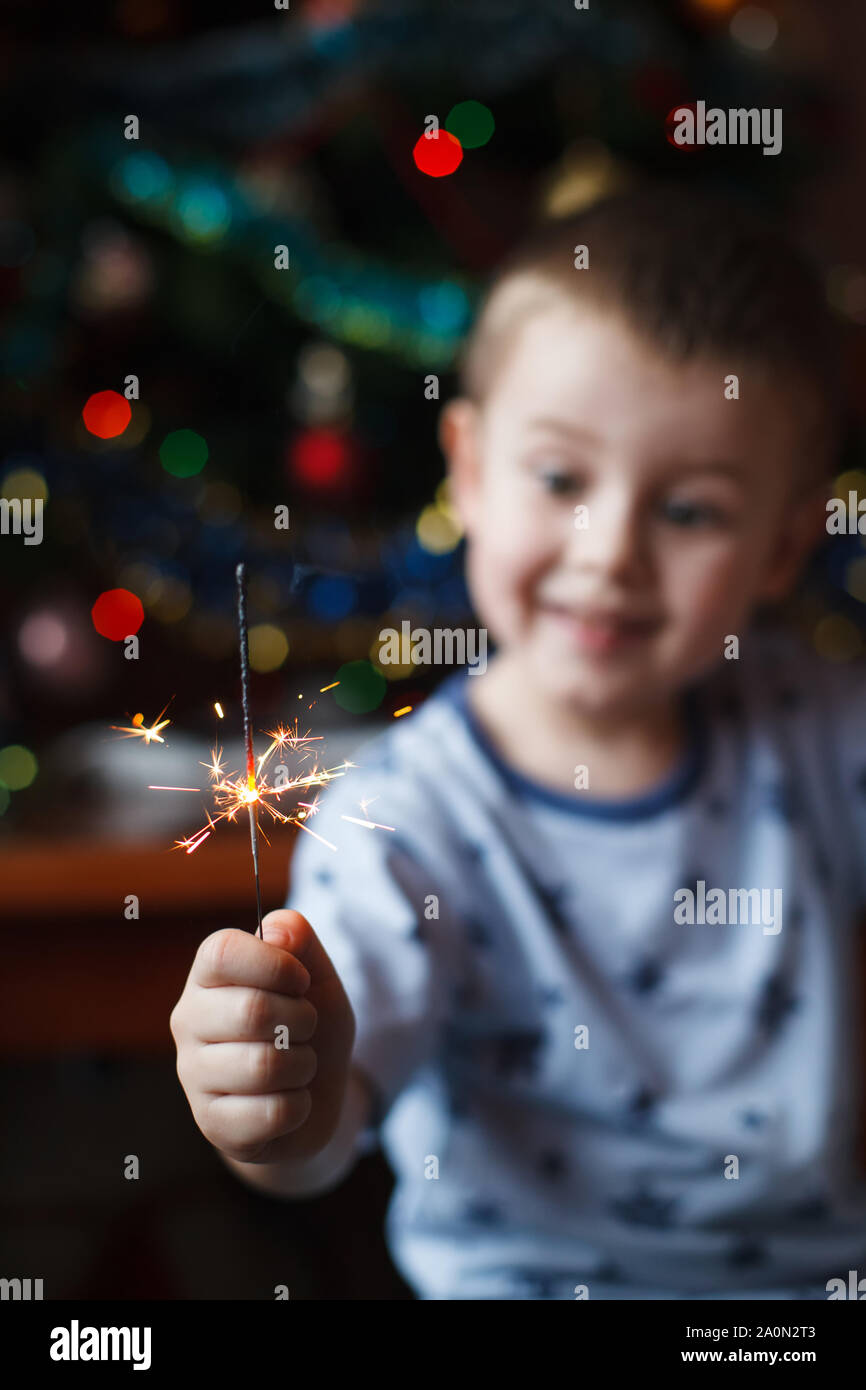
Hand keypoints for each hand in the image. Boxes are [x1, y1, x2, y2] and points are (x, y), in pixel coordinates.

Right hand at [170, 909, 355, 1164]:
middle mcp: (188, 1021)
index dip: (276, 964)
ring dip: (303, 1066)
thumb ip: (299, 940)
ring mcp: (193, 1075)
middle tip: (304, 1028)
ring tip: (297, 1065)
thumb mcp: (317, 977)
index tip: (300, 981)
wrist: (315, 1096)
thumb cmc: (308, 1028)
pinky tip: (288, 1101)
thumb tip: (275, 931)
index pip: (223, 951)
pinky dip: (298, 1106)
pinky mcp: (211, 1124)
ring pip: (264, 1066)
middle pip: (252, 1011)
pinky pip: (270, 1114)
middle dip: (302, 1020)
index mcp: (208, 975)